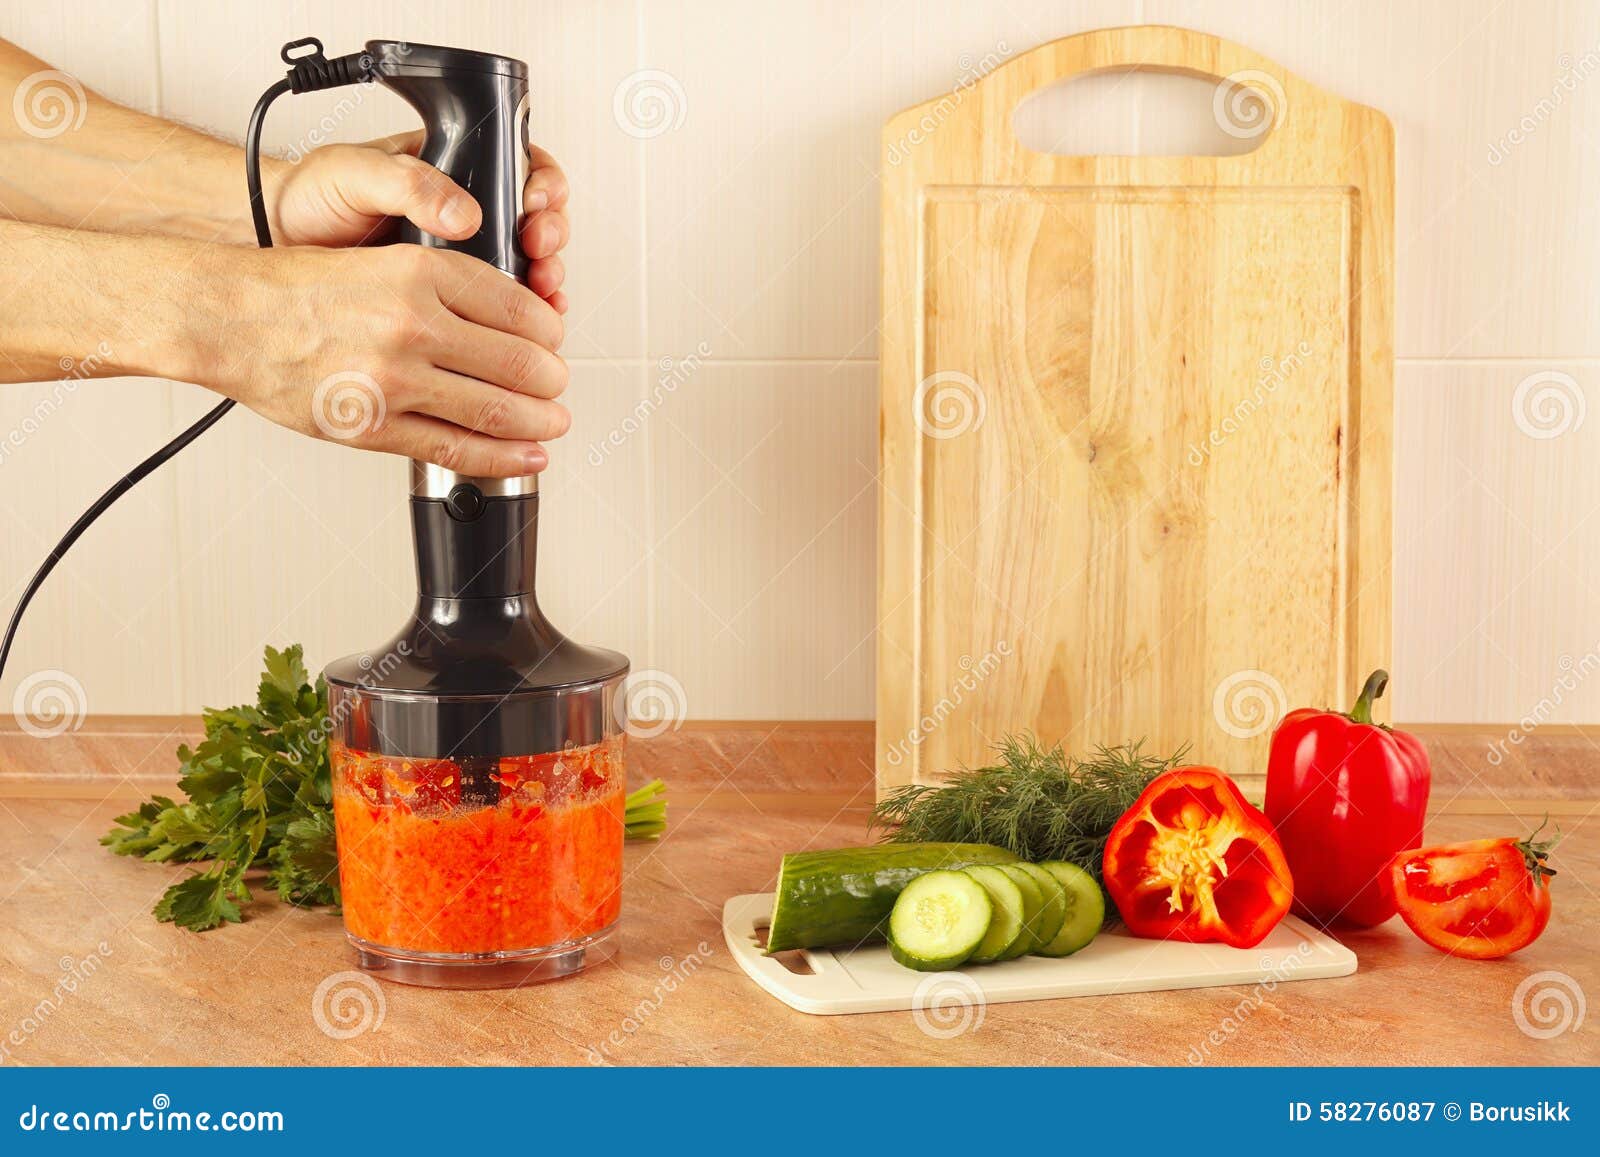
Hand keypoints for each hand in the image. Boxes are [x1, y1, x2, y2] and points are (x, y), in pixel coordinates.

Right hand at [196, 241, 568, 476]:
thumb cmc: (299, 289)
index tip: (553, 340)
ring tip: (552, 421)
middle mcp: (413, 323)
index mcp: (421, 271)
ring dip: (539, 421)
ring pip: (497, 408)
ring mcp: (395, 378)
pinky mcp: (376, 425)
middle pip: (519, 361)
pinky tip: (527, 457)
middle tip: (556, 383)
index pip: (518, 306)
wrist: (230, 317)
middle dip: (551, 379)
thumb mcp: (384, 257)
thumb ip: (446, 284)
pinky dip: (503, 457)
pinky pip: (457, 447)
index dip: (549, 330)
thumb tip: (511, 316)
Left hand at [267, 132, 571, 311]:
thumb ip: (408, 183)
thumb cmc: (313, 200)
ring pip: (529, 270)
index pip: (521, 168)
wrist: (280, 247)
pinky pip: (502, 314)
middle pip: (538, 225)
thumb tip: (465, 213)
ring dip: (546, 282)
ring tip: (542, 290)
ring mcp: (465, 262)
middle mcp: (468, 216)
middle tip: (540, 251)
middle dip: (551, 239)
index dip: (542, 186)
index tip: (536, 204)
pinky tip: (526, 326)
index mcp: (453, 172)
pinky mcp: (453, 304)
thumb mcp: (354, 174)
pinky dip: (522, 322)